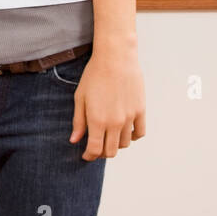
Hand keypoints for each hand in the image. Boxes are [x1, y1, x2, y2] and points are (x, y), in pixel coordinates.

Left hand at [70, 45, 146, 160]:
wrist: (116, 59)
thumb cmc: (94, 76)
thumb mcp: (80, 98)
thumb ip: (78, 121)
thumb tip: (75, 140)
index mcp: (97, 120)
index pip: (95, 149)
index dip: (89, 156)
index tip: (85, 155)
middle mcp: (115, 122)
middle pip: (111, 151)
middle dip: (101, 153)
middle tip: (95, 148)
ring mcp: (130, 118)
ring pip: (124, 144)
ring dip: (115, 144)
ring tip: (107, 137)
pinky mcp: (141, 111)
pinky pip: (139, 133)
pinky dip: (132, 137)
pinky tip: (124, 132)